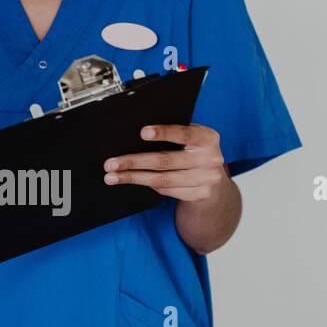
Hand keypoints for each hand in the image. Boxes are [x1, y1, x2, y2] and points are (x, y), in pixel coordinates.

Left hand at [103, 124, 225, 200]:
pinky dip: (147, 184)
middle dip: (134, 162)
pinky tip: (132, 180)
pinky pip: (167, 190)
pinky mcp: (199, 194)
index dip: (163, 133)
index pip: (183, 133)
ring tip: (112, 177)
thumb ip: (173, 133)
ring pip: (162, 179)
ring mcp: (206, 178)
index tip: (142, 133)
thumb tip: (135, 135)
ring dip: (133, 178)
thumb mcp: (190, 136)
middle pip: (165, 160)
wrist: (215, 178)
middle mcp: (210, 158)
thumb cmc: (193, 149)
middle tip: (111, 163)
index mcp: (207, 137)